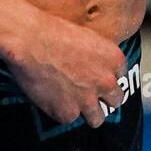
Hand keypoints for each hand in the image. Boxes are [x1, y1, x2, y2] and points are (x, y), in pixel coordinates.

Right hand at [6, 12, 128, 128]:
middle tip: (89, 94)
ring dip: (87, 112)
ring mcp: (88, 100)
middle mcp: (106, 82)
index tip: (97, 78)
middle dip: (103, 98)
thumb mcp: (86, 36)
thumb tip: (93, 65)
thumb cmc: (52, 32)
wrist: (30, 41)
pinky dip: (61, 111)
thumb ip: (97, 56)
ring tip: (73, 103)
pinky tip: (52, 98)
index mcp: (114, 59)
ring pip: (97, 118)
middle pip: (115, 100)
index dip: (106, 77)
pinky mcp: (67, 113)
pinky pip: (69, 118)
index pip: (120, 77)